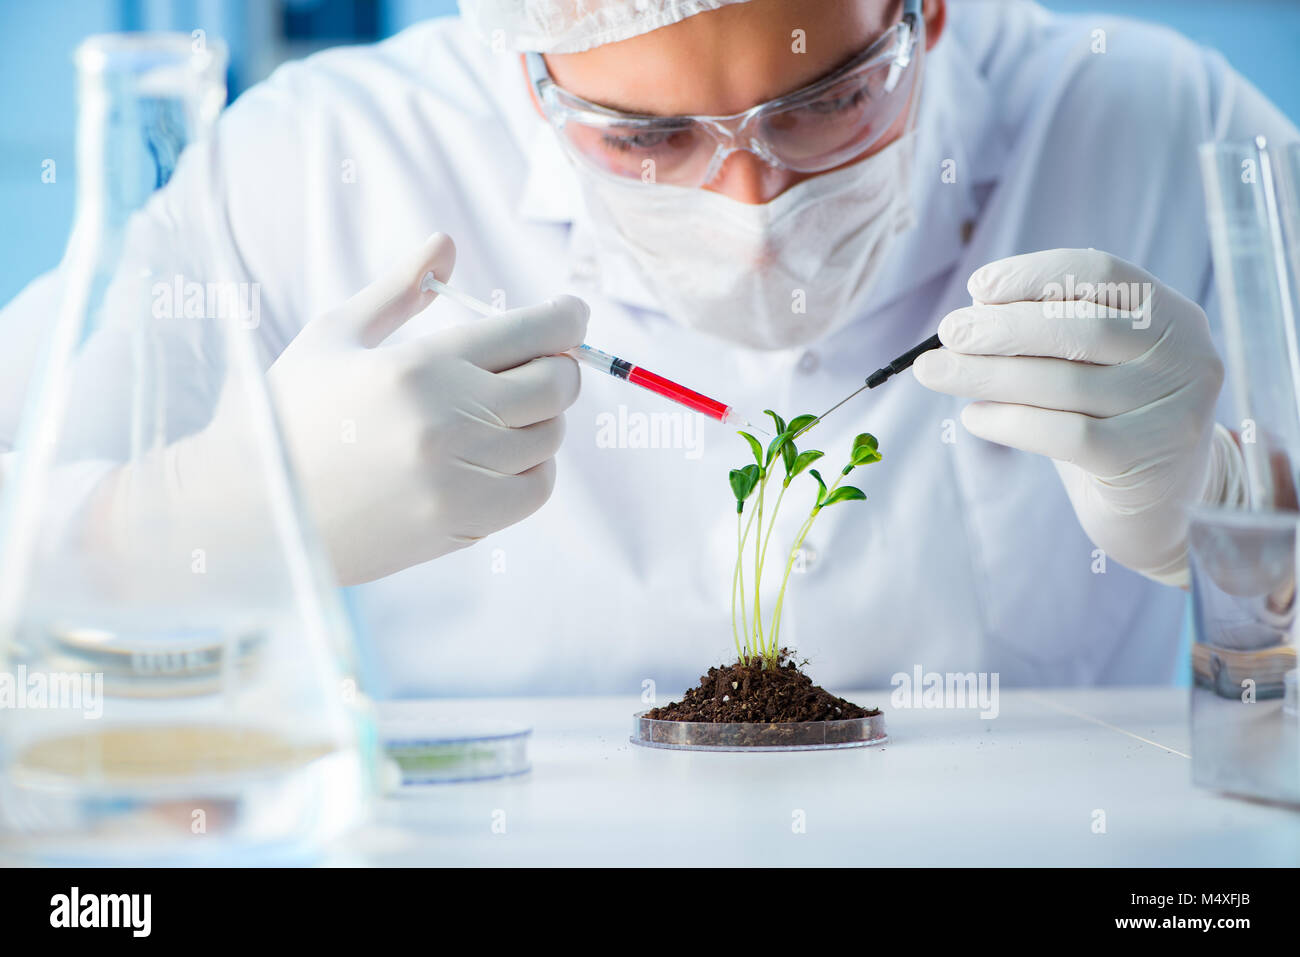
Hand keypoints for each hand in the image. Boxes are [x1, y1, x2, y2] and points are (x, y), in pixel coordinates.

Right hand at [265, 233, 587, 583]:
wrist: (246, 511)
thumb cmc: (288, 415)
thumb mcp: (335, 336)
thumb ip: (400, 289)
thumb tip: (446, 243)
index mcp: (417, 367)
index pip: (529, 334)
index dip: (565, 319)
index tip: (573, 314)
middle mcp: (446, 423)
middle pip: (555, 385)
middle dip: (561, 366)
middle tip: (544, 361)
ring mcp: (456, 480)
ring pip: (549, 438)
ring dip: (543, 417)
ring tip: (510, 408)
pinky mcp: (458, 525)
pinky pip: (534, 491)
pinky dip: (534, 468)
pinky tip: (502, 456)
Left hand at [913, 248, 1245, 586]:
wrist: (1159, 506)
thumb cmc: (1110, 420)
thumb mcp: (1089, 367)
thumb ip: (1046, 335)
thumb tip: (974, 309)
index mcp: (1172, 316)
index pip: (1102, 275)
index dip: (1035, 276)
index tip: (978, 287)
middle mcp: (1184, 358)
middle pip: (1080, 328)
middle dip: (1002, 328)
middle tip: (948, 333)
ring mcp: (1172, 412)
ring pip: (1064, 383)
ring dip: (987, 374)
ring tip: (936, 373)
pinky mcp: (1146, 461)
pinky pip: (1064, 434)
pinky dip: (1009, 422)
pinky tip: (974, 418)